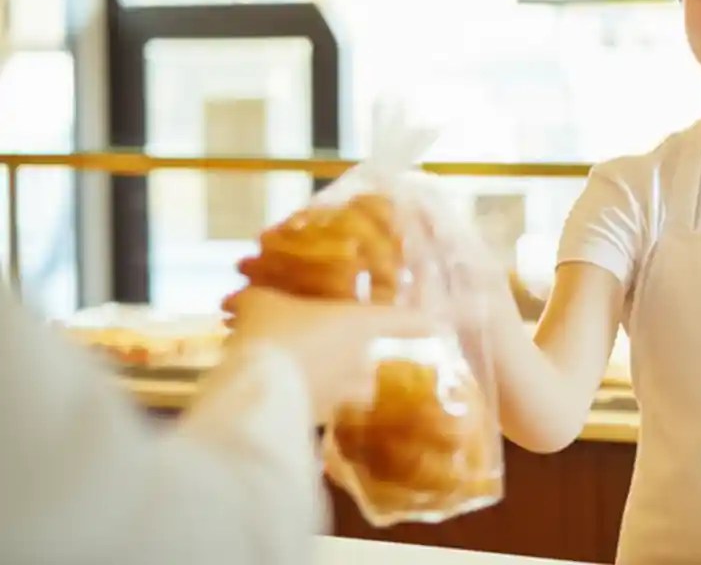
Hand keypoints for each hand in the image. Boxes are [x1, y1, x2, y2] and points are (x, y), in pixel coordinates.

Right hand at [220, 287, 423, 420]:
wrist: (257, 389)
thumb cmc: (272, 332)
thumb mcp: (260, 304)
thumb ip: (258, 300)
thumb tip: (241, 298)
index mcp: (360, 324)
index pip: (407, 321)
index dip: (423, 323)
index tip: (441, 326)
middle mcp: (362, 360)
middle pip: (372, 361)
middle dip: (350, 357)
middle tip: (319, 345)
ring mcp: (345, 394)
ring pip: (347, 387)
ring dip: (330, 381)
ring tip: (294, 370)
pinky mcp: (321, 419)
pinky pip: (320, 405)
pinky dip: (305, 398)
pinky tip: (277, 390)